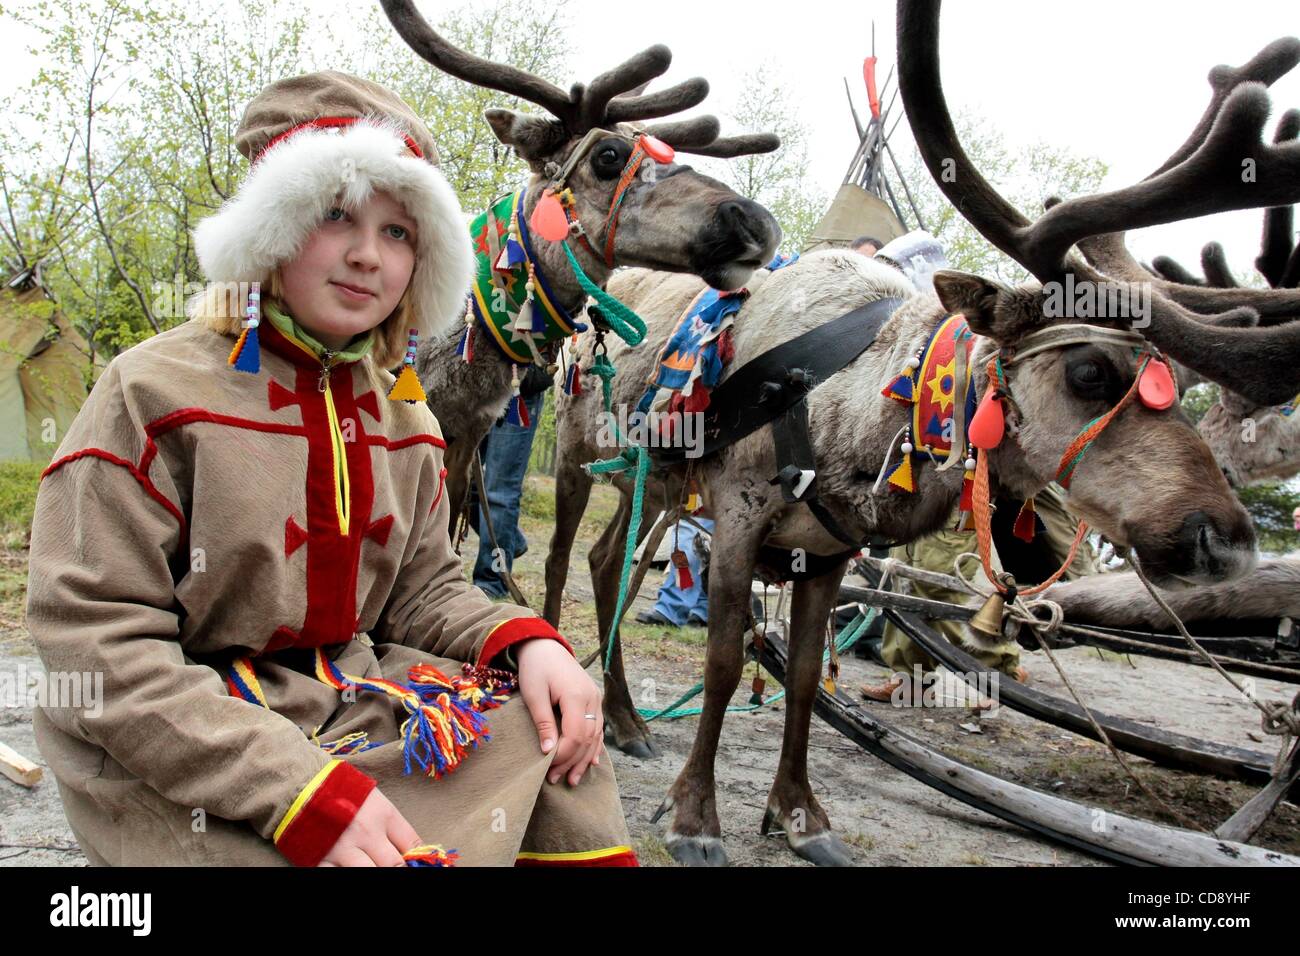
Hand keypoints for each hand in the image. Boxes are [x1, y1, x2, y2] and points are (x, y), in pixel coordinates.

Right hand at [318, 788, 420, 866]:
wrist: (302, 786)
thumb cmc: (343, 791)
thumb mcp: (374, 799)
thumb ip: (390, 824)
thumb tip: (411, 849)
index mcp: (383, 814)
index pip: (412, 844)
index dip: (419, 858)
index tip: (418, 862)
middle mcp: (367, 833)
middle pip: (394, 864)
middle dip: (399, 868)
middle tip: (396, 866)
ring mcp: (344, 848)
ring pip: (370, 873)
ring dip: (377, 872)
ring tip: (375, 867)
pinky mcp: (321, 859)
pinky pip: (339, 876)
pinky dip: (348, 874)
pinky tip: (352, 868)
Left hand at [515, 637, 603, 785]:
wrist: (545, 646)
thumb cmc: (535, 668)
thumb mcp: (534, 694)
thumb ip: (543, 721)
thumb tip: (548, 751)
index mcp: (576, 695)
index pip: (575, 735)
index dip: (563, 755)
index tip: (546, 767)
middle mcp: (591, 698)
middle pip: (587, 739)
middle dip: (571, 761)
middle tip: (554, 779)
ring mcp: (595, 699)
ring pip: (595, 736)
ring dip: (583, 759)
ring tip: (571, 779)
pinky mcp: (593, 700)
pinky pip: (597, 728)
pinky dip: (593, 747)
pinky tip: (591, 763)